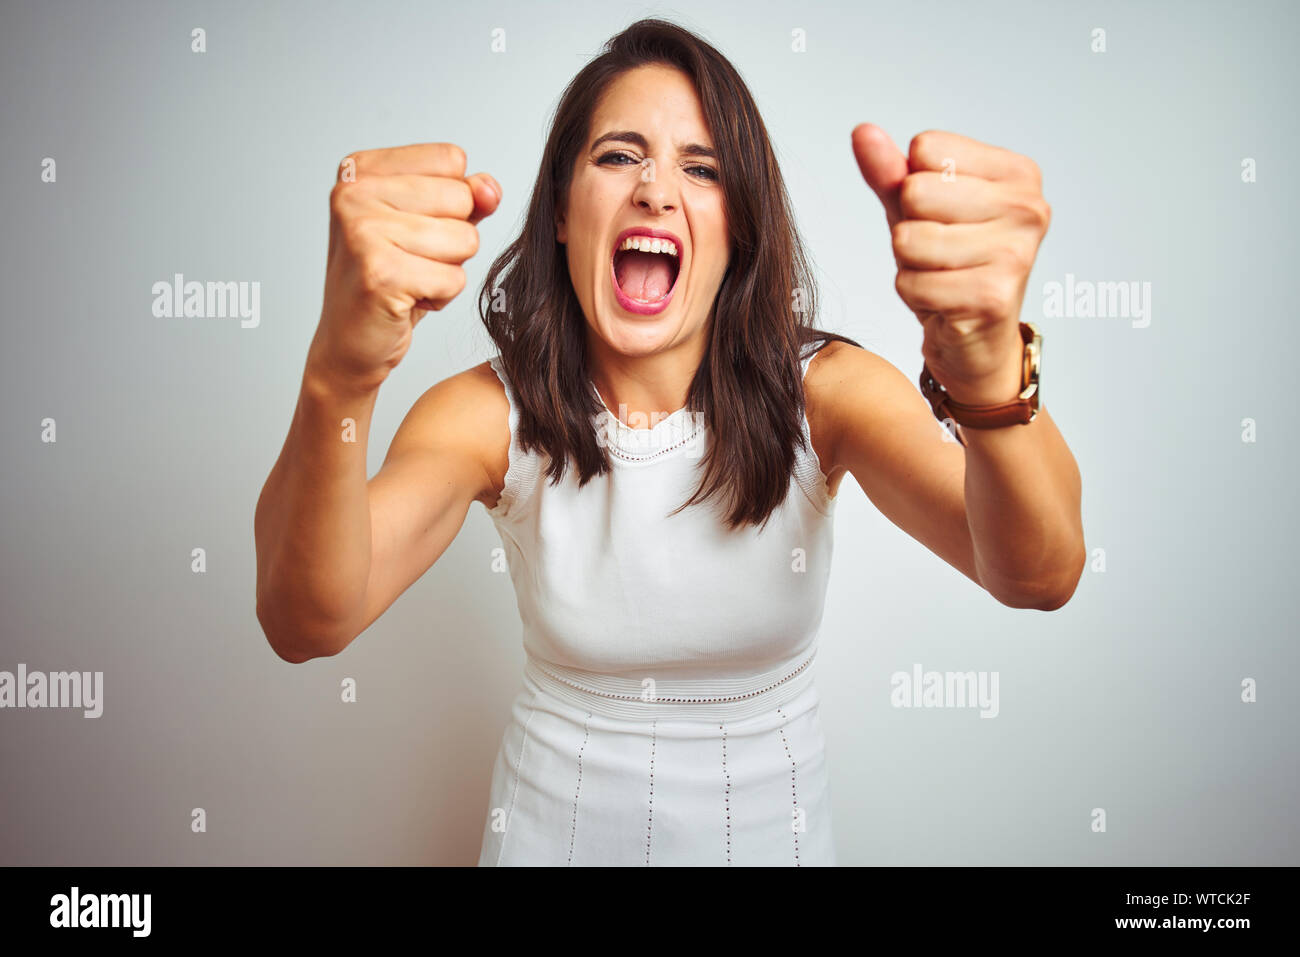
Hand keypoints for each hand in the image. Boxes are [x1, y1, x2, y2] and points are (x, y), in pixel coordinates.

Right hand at [308, 143, 501, 394]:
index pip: (451, 161)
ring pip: (465, 239)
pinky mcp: (381, 273)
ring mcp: (363, 231)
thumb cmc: (389, 280)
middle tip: (410, 261)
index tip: (411, 229)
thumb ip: (465, 197)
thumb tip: (490, 188)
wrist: (350, 342)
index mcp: (362, 170)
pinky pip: (455, 278)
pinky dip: (442, 297)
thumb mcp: (430, 226)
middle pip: (462, 198)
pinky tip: (408, 299)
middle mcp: (354, 193)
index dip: (450, 203)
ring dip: (448, 270)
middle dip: (452, 240)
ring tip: (410, 280)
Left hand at [851, 124, 1049, 405]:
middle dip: (909, 226)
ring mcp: (1016, 252)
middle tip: (935, 252)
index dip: (914, 186)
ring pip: (910, 238)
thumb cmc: (949, 264)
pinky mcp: (993, 296)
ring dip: (909, 263)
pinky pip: (911, 281)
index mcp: (1018, 174)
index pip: (926, 150)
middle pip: (917, 192)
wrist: (975, 338)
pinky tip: (940, 300)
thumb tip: (862, 132)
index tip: (941, 215)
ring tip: (937, 275)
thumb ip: (889, 170)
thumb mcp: (915, 209)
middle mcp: (1028, 208)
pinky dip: (913, 294)